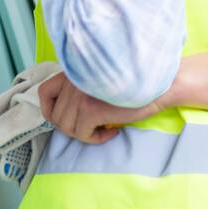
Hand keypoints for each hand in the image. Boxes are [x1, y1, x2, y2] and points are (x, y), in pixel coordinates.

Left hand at [37, 70, 166, 144]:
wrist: (162, 85)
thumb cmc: (137, 85)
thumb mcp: (102, 81)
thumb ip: (82, 87)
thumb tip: (64, 114)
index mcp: (76, 69)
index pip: (45, 92)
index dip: (50, 110)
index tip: (67, 119)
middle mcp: (74, 79)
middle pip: (55, 115)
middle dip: (73, 127)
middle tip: (94, 127)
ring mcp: (80, 94)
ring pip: (66, 128)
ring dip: (85, 134)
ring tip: (104, 129)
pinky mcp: (90, 109)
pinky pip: (81, 134)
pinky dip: (95, 139)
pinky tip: (113, 131)